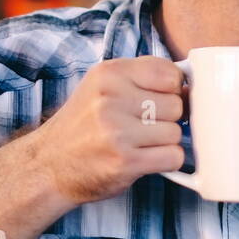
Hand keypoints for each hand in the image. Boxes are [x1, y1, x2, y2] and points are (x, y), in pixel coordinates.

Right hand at [34, 56, 186, 206]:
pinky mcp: (125, 161)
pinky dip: (166, 161)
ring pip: (176, 132)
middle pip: (176, 105)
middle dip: (167, 118)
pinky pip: (173, 156)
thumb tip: (190, 87)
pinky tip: (145, 159)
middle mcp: (111, 98)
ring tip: (138, 144)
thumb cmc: (84, 125)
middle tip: (143, 127)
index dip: (172, 90)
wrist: (48, 165)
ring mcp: (117, 131)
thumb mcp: (103, 87)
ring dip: (164, 142)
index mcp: (109, 73)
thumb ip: (142, 78)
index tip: (158, 100)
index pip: (170, 73)